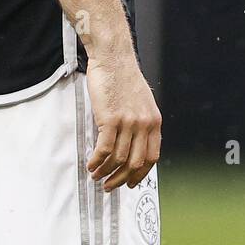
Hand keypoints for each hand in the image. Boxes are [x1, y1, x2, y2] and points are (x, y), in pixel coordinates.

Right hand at [85, 50, 161, 190]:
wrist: (114, 59)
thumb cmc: (124, 78)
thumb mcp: (142, 102)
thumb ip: (140, 122)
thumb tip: (132, 145)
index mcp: (154, 122)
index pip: (152, 158)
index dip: (140, 174)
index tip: (130, 183)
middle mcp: (144, 124)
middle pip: (134, 163)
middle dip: (121, 179)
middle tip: (109, 186)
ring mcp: (128, 122)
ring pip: (118, 159)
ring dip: (105, 172)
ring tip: (96, 175)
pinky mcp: (111, 119)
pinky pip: (104, 149)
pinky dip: (96, 161)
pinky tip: (90, 164)